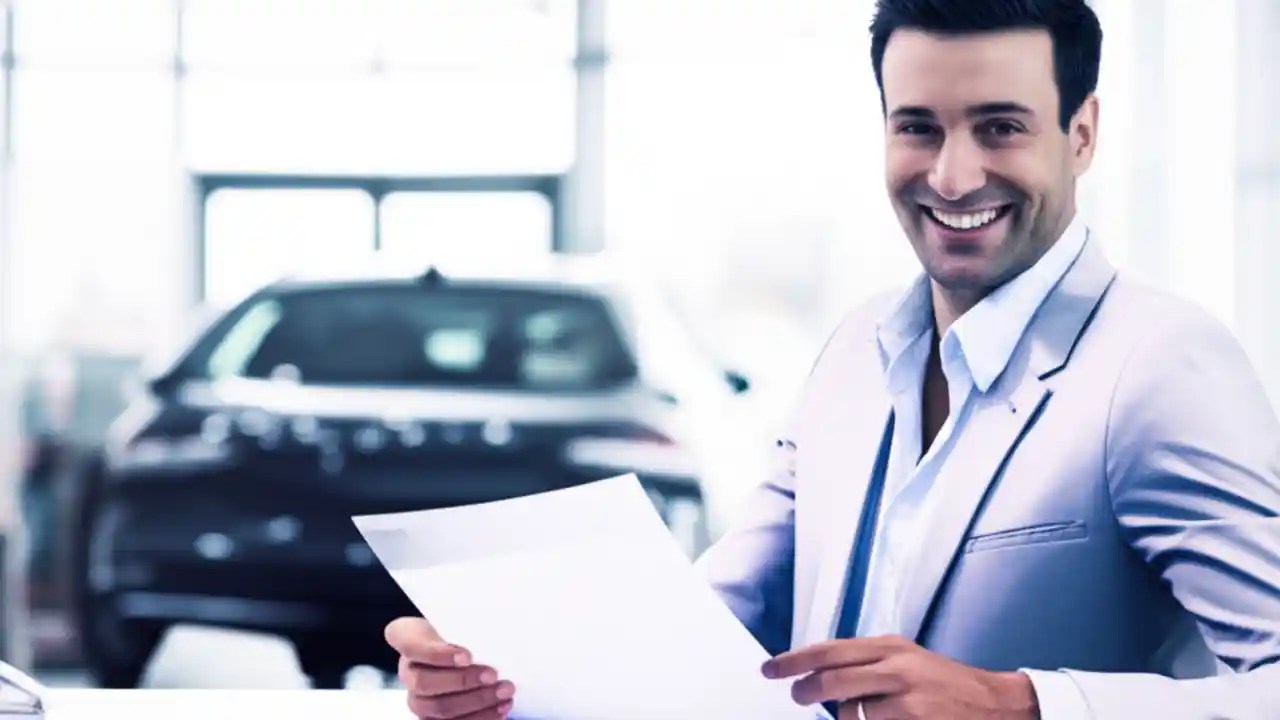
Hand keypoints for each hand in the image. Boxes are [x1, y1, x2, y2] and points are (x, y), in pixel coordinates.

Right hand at [385, 617, 515, 718]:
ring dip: (476, 702)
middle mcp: (407, 670)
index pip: (410, 644)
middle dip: (463, 681)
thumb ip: (464, 625)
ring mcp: (417, 698)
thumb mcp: (459, 619)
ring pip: (439, 708)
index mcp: (407, 638)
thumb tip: (493, 636)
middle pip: (424, 683)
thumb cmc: (461, 629)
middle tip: (493, 675)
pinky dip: (480, 718)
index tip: (467, 655)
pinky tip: (501, 709)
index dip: (437, 654)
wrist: (462, 648)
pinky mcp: (432, 718)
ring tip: (505, 693)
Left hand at [761, 635, 1039, 719]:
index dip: (794, 660)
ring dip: (849, 719)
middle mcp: (896, 666)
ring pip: (850, 713)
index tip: (770, 669)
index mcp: (890, 646)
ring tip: (871, 715)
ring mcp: (906, 698)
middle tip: (797, 697)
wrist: (998, 705)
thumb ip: (867, 664)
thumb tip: (820, 675)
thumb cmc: (946, 685)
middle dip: (805, 691)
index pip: (829, 649)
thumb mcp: (907, 660)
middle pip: (831, 679)